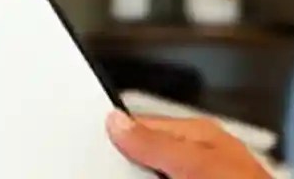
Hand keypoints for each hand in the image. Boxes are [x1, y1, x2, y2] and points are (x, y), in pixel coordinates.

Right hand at [107, 112, 272, 178]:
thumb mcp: (196, 162)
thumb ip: (157, 142)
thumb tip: (118, 121)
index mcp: (199, 135)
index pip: (142, 125)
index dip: (116, 135)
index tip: (94, 144)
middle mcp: (198, 157)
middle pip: (146, 155)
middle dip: (130, 164)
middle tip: (110, 171)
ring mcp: (196, 176)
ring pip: (153, 171)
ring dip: (139, 174)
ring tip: (128, 175)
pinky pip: (165, 177)